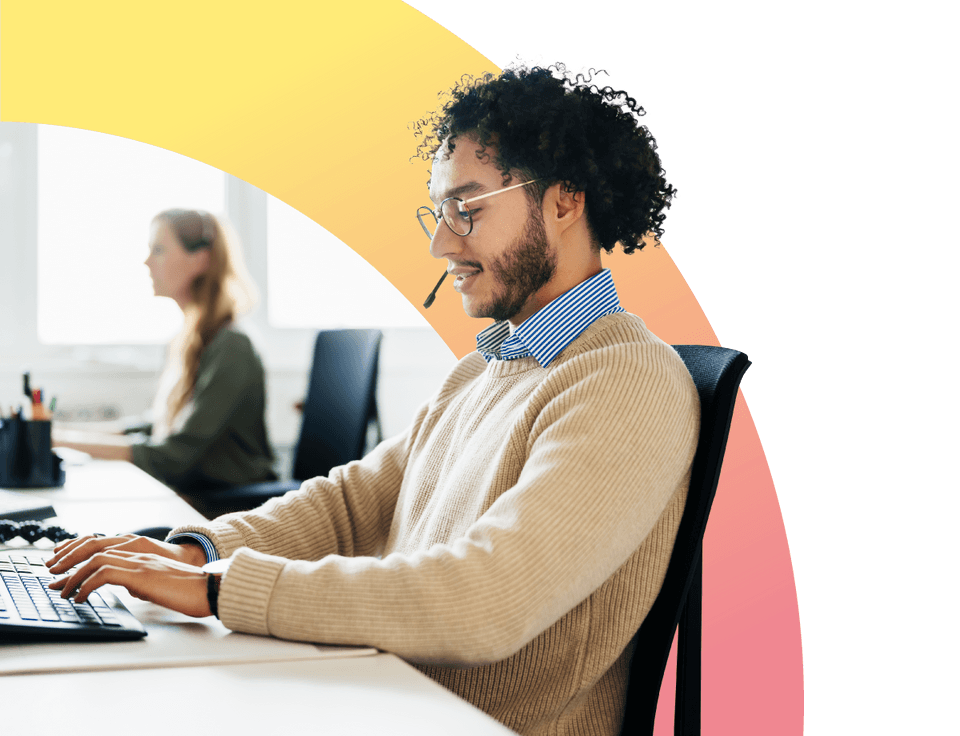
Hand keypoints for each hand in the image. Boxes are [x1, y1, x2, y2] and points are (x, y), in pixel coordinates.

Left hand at [47, 550, 211, 617]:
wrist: (209, 590)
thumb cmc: (189, 590)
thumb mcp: (158, 582)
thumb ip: (141, 579)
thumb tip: (127, 585)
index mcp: (142, 554)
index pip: (103, 547)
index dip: (79, 555)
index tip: (63, 568)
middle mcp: (138, 553)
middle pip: (93, 548)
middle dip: (68, 561)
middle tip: (52, 577)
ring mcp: (140, 562)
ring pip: (95, 559)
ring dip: (73, 575)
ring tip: (63, 591)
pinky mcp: (140, 575)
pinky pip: (104, 574)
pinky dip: (86, 585)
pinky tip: (81, 598)